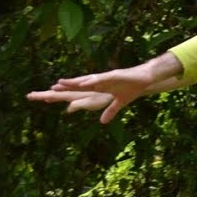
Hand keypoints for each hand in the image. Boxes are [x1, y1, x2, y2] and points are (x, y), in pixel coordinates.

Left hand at [27, 53, 184, 123]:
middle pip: (79, 83)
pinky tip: (83, 83)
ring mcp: (106, 78)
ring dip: (74, 82)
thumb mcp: (120, 103)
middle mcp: (100, 81)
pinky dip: (92, 80)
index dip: (68, 91)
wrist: (146, 78)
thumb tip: (102, 122)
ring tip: (61, 83)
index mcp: (100, 87)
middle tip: (50, 88)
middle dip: (66, 86)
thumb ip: (110, 111)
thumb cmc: (133, 88)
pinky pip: (101, 79)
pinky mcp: (114, 75)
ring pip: (87, 80)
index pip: (81, 89)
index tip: (53, 93)